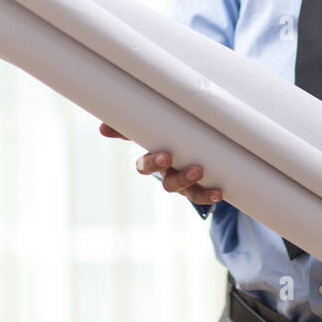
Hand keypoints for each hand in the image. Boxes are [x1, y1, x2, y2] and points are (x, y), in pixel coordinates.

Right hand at [97, 124, 222, 206]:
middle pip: (167, 182)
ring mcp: (183, 183)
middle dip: (177, 177)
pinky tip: (219, 192)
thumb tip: (102, 127)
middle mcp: (167, 174)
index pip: (146, 167)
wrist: (184, 146)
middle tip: (189, 167)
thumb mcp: (149, 128)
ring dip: (192, 184)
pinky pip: (202, 196)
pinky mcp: (198, 186)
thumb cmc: (162, 134)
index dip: (153, 164)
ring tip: (201, 172)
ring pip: (186, 190)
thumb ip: (128, 125)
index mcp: (153, 161)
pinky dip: (208, 196)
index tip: (165, 156)